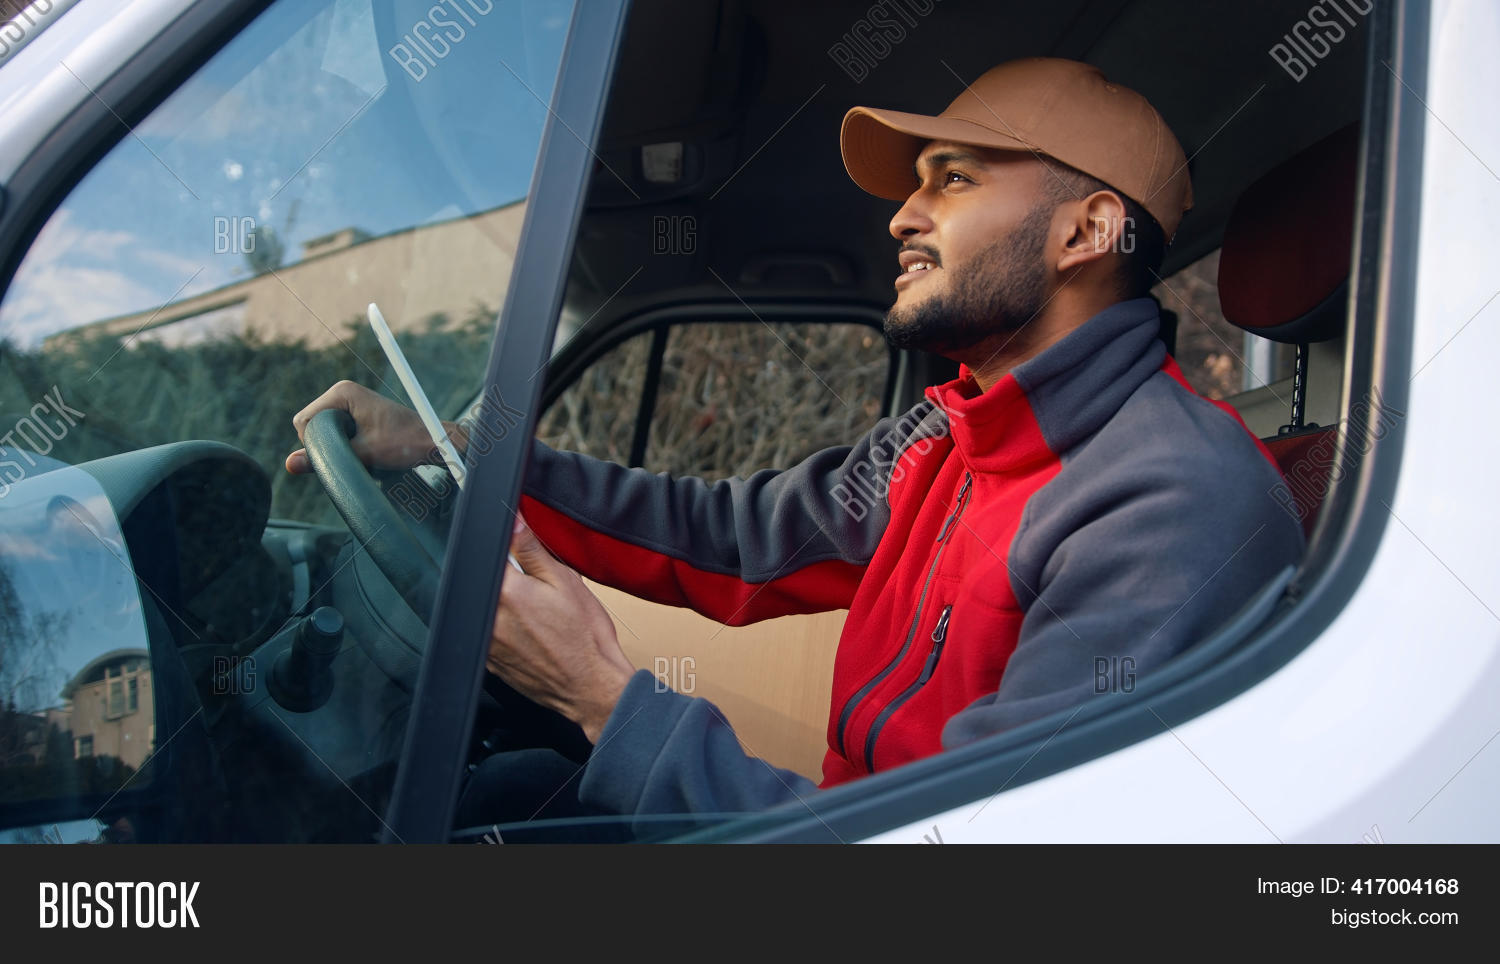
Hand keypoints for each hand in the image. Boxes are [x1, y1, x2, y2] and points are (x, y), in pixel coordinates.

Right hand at [285, 380, 466, 474]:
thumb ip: (324, 458)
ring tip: (362, 452)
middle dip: (325, 445)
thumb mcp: (362, 455)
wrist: (431, 442)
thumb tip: (288, 464)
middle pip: (309, 426)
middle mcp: (341, 393)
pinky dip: (343, 446)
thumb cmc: (404, 444)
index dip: (314, 443)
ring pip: (321, 432)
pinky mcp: (353, 414)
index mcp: (341, 392)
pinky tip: (362, 451)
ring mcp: (347, 403)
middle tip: (355, 454)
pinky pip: (333, 433)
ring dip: (335, 447)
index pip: (303, 421)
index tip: (342, 452)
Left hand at [488, 514, 634, 742]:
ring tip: (537, 617)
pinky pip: (488, 635)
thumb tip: (514, 523)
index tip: (523, 560)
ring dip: (506, 607)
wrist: (591, 687)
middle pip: (488, 583)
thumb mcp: (565, 582)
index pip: (490, 555)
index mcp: (506, 593)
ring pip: (487, 610)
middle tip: (538, 593)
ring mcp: (487, 644)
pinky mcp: (490, 663)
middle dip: (508, 580)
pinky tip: (532, 636)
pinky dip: (505, 630)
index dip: (507, 552)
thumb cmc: (584, 638)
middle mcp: (489, 619)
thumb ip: (533, 550)